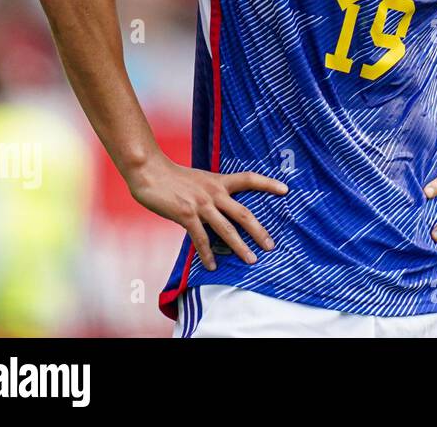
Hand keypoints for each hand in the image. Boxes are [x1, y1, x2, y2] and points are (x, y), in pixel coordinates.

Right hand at [126, 155, 288, 269]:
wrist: (150, 172)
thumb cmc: (172, 177)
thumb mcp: (199, 179)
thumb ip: (212, 192)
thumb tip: (221, 208)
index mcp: (219, 181)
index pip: (249, 179)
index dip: (268, 184)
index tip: (286, 190)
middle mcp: (214, 193)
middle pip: (243, 213)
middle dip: (259, 231)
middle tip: (271, 246)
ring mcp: (201, 205)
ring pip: (226, 230)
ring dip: (240, 247)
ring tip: (251, 260)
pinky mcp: (186, 215)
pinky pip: (200, 238)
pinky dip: (206, 253)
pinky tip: (212, 265)